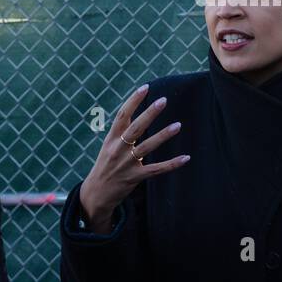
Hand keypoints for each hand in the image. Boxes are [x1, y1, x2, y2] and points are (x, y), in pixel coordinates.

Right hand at [79, 84, 188, 232]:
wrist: (95, 194)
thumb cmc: (105, 166)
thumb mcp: (108, 146)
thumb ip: (121, 132)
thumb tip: (135, 114)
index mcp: (111, 139)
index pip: (122, 115)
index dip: (133, 101)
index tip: (145, 88)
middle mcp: (118, 149)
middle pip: (135, 128)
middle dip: (149, 113)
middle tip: (163, 100)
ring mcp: (127, 163)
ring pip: (147, 146)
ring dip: (163, 135)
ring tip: (178, 125)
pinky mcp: (135, 177)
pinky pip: (156, 169)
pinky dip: (172, 164)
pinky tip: (185, 158)